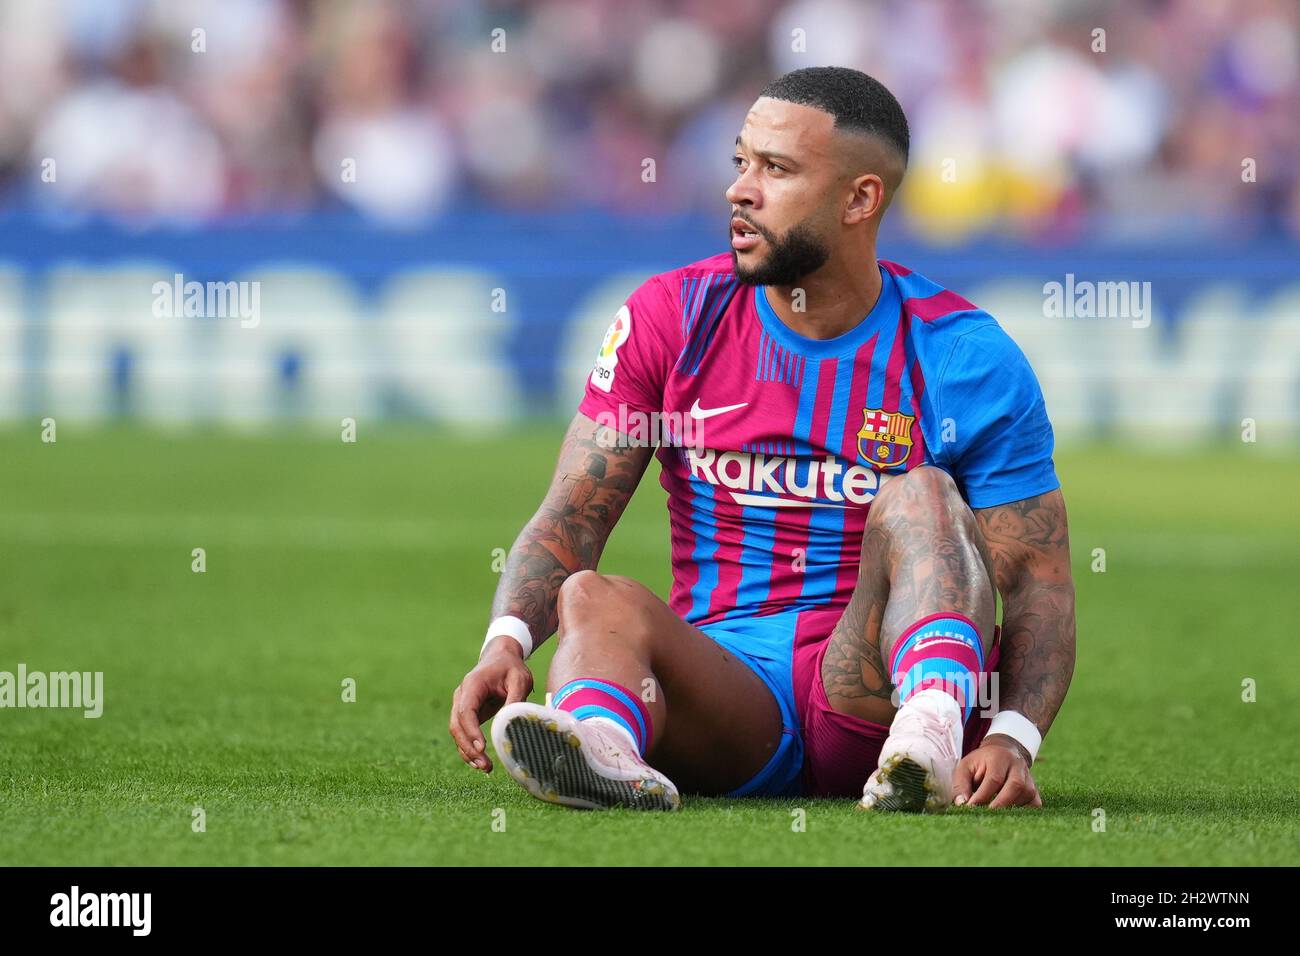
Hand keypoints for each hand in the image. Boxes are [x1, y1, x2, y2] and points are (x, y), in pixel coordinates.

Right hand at [449, 637, 533, 773]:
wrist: (501, 658)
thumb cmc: (511, 668)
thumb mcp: (520, 679)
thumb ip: (516, 698)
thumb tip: (510, 723)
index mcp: (473, 685)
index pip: (466, 711)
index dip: (471, 731)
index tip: (482, 748)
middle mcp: (462, 696)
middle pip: (457, 725)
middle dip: (469, 748)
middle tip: (485, 765)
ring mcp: (461, 705)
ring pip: (457, 732)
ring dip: (468, 752)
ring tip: (485, 768)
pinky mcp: (466, 714)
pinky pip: (463, 733)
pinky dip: (469, 749)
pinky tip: (480, 762)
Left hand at [951, 734, 1041, 807]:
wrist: (1002, 753)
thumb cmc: (981, 763)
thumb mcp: (966, 767)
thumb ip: (961, 784)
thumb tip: (962, 804)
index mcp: (999, 757)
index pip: (994, 779)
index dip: (983, 796)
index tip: (971, 808)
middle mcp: (1018, 766)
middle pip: (1015, 786)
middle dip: (1000, 804)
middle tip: (985, 816)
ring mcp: (1029, 778)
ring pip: (1026, 796)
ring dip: (1010, 809)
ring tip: (993, 816)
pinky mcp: (1034, 791)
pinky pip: (1035, 804)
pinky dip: (1023, 812)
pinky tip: (1008, 816)